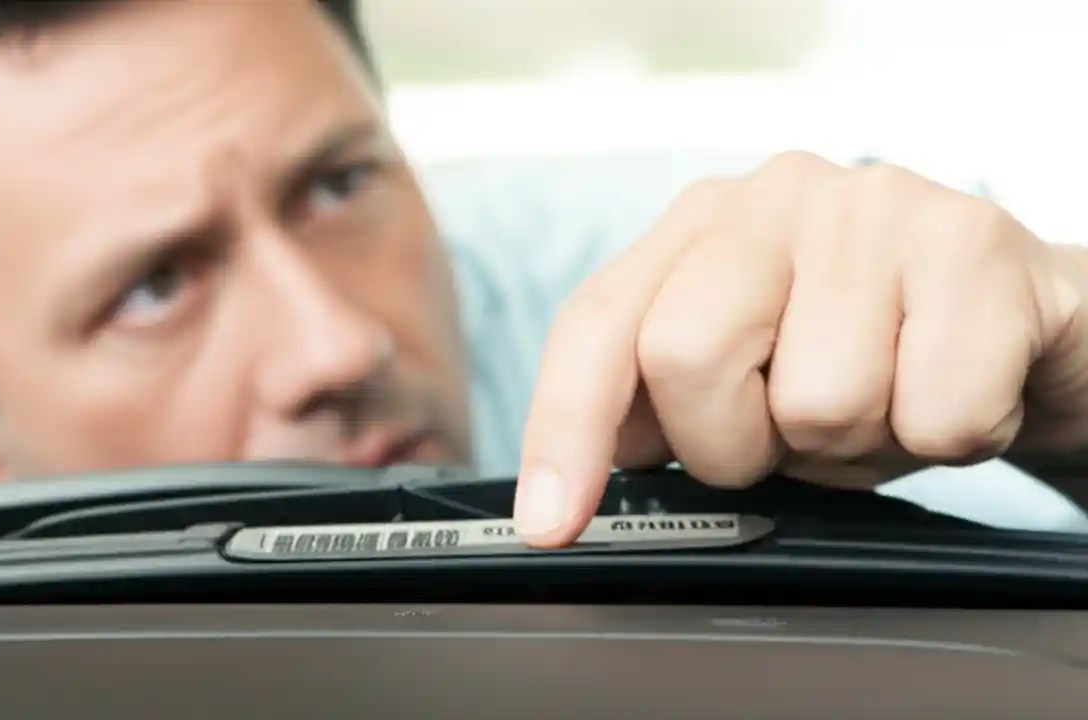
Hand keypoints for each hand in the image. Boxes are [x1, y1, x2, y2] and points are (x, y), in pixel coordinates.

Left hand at [514, 151, 1087, 546]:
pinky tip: (954, 390)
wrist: (1030, 319)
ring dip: (853, 446)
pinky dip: (948, 439)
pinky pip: (934, 415)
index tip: (549, 521)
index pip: (596, 324)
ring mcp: (872, 205)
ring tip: (886, 401)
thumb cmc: (877, 353)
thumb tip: (578, 475)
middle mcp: (771, 197)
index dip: (564, 426)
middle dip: (735, 442)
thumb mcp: (755, 382)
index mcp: (697, 229)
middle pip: (682, 356)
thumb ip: (663, 406)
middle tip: (790, 437)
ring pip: (816, 402)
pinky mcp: (972, 241)